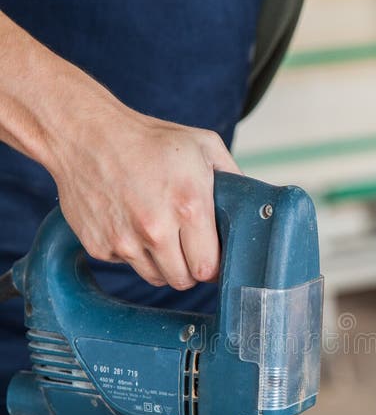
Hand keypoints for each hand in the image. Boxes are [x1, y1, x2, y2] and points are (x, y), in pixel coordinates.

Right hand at [50, 104, 239, 288]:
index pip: (209, 268)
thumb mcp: (202, 145)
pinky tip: (129, 221)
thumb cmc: (147, 138)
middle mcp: (157, 229)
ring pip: (155, 277)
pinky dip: (131, 251)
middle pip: (183, 280)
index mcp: (189, 206)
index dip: (212, 264)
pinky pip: (126, 263)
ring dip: (161, 263)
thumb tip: (252, 205)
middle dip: (189, 267)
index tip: (209, 255)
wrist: (85, 133)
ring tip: (157, 230)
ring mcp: (125, 241)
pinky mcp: (100, 246)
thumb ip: (233, 177)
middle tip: (185, 245)